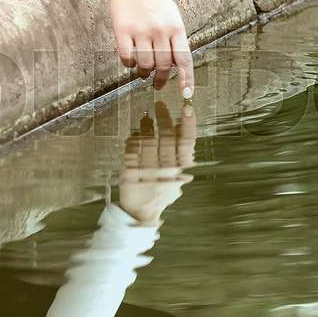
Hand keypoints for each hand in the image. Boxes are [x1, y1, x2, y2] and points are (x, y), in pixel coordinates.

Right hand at [106, 0, 193, 96]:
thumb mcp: (172, 15)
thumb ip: (176, 38)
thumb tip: (176, 64)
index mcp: (176, 27)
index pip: (184, 59)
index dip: (187, 79)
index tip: (186, 94)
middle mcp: (160, 30)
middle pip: (163, 66)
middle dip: (161, 80)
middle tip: (158, 85)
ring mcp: (141, 31)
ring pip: (144, 65)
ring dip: (143, 73)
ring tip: (143, 73)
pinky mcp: (122, 31)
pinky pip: (126, 58)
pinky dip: (128, 64)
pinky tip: (130, 61)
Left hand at [118, 98, 197, 225]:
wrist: (142, 212)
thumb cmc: (162, 189)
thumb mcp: (177, 174)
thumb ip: (180, 152)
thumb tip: (181, 125)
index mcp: (179, 170)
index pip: (187, 142)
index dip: (188, 124)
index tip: (187, 107)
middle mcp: (165, 170)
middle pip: (165, 137)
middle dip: (164, 118)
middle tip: (160, 105)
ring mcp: (147, 171)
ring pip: (147, 141)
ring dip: (147, 126)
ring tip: (146, 117)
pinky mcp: (129, 172)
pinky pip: (130, 149)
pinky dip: (132, 139)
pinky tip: (135, 134)